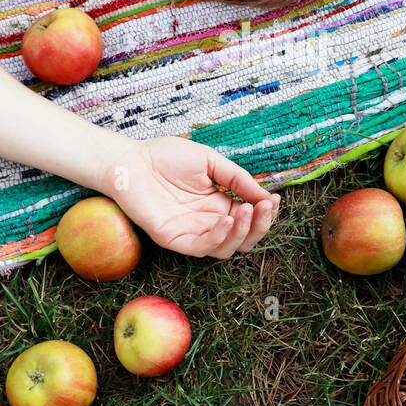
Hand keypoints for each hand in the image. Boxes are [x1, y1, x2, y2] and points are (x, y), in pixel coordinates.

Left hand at [100, 135, 280, 257]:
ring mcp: (191, 232)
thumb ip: (237, 178)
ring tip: (247, 211)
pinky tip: (228, 219)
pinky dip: (219, 237)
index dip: (265, 213)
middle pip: (244, 238)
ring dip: (243, 233)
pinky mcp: (174, 238)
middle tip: (265, 207)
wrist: (130, 159)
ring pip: (227, 248)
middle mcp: (208, 222)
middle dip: (261, 225)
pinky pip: (202, 247)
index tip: (274, 199)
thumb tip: (265, 195)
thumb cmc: (166, 157)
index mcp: (219, 204)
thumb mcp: (210, 161)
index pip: (250, 218)